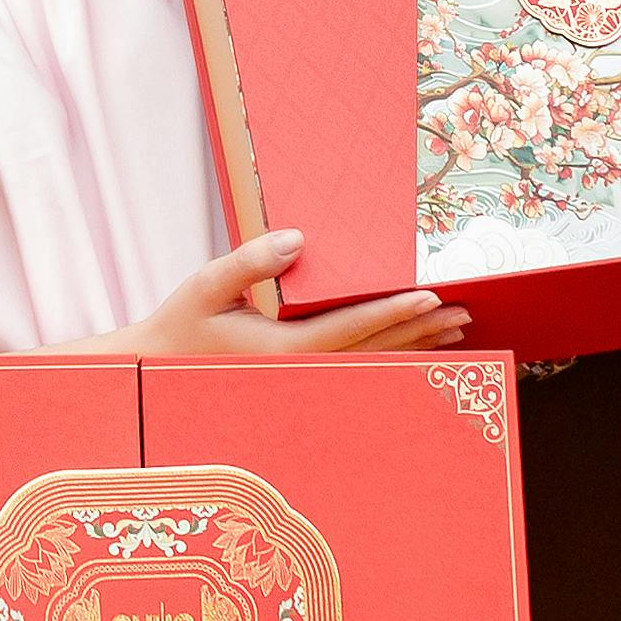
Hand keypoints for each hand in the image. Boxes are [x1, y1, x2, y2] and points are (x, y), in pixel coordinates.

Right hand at [129, 230, 470, 361]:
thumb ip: (250, 261)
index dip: (394, 311)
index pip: (352, 328)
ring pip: (373, 363)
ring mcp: (304, 381)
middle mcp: (302, 372)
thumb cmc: (180, 326)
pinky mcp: (301, 379)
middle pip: (375, 350)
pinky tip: (415, 347)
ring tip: (454, 329)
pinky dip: (392, 355)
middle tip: (462, 311)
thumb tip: (298, 238)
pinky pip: (357, 367)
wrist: (157, 371)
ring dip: (414, 346)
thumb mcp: (206, 285)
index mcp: (284, 350)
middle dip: (420, 330)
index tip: (431, 296)